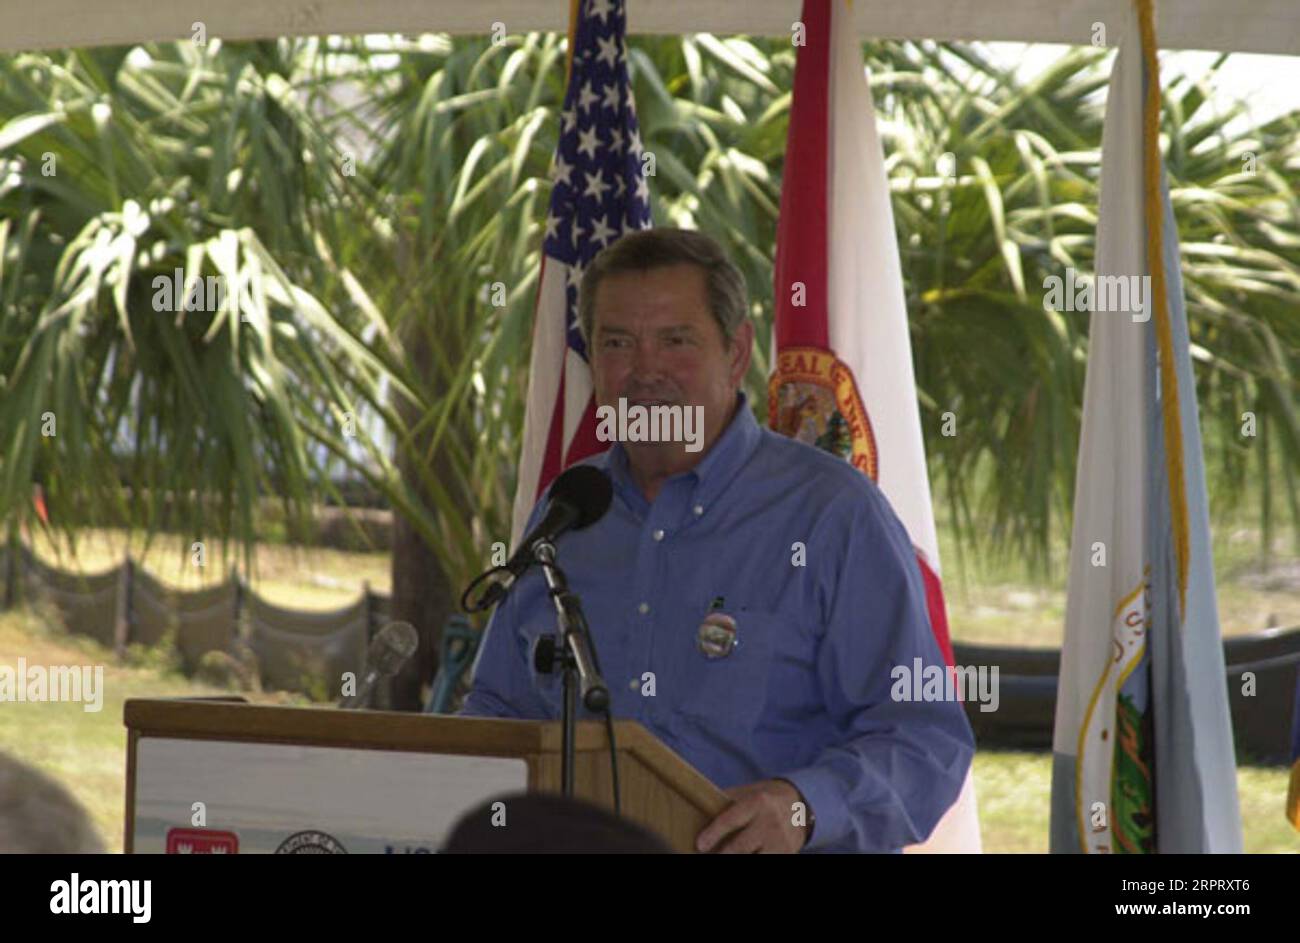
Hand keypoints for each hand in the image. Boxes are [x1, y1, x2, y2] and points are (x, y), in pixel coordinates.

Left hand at [695, 778, 810, 853]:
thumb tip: (696, 814)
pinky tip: (744, 857)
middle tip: (708, 857)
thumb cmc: (762, 800)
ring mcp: (780, 841)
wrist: (799, 805)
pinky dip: (752, 859)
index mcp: (757, 802)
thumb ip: (725, 804)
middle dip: (723, 855)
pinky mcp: (787, 854)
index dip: (714, 833)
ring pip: (754, 859)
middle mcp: (770, 822)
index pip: (731, 819)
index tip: (699, 845)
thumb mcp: (746, 794)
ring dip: (738, 859)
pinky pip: (765, 862)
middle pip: (741, 847)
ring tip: (723, 856)